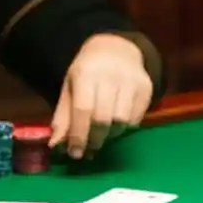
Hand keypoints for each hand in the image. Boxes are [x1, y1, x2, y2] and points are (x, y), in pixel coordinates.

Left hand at [50, 34, 153, 159]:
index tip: (74, 153)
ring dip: (110, 134)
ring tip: (103, 134)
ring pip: (122, 121)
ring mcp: (131, 81)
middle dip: (94, 139)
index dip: (78, 135)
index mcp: (86, 74)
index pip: (82, 110)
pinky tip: (116, 123)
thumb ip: (63, 116)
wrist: (117, 49)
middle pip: (103, 118)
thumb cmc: (88, 71)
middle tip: (89, 148)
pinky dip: (124, 127)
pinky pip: (136, 118)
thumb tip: (55, 144)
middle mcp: (110, 76)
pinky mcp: (146, 88)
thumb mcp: (70, 88)